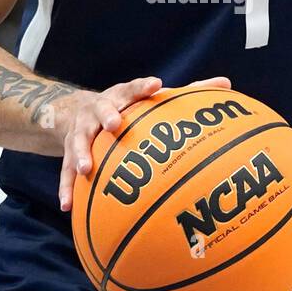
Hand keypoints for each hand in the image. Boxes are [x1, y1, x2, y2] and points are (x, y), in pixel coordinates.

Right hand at [57, 75, 231, 210]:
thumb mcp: (149, 98)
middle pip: (102, 111)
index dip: (143, 87)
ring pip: (78, 142)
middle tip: (115, 125)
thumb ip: (187, 92)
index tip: (156, 85)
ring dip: (80, 154)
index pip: (133, 88)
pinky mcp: (67, 152)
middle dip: (108, 116)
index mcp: (122, 97)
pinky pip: (64, 172)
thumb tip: (227, 83)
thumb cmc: (127, 107)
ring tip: (86, 169)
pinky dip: (66, 188)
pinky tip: (68, 206)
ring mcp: (81, 132)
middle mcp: (98, 111)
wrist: (75, 112)